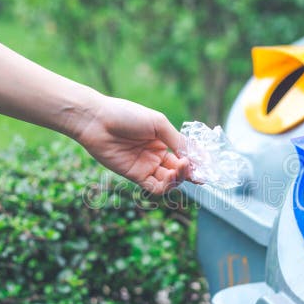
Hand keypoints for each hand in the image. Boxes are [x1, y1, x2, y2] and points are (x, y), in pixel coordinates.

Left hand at [74, 94, 190, 194]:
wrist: (97, 121)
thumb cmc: (126, 115)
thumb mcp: (158, 124)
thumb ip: (178, 141)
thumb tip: (198, 156)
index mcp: (163, 141)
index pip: (185, 156)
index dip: (196, 162)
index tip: (206, 165)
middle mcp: (156, 155)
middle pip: (179, 171)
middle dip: (190, 172)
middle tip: (196, 170)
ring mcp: (146, 166)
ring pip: (169, 181)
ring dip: (179, 178)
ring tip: (180, 168)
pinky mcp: (135, 176)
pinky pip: (155, 188)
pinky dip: (166, 186)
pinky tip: (169, 175)